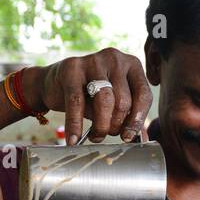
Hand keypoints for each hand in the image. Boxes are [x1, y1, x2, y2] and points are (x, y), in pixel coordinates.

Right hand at [25, 49, 152, 144]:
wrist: (55, 83)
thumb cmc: (89, 95)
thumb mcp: (112, 103)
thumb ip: (127, 118)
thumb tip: (142, 140)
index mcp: (132, 65)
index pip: (143, 95)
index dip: (137, 120)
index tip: (128, 137)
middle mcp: (115, 59)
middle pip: (123, 100)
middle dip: (115, 125)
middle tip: (105, 135)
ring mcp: (93, 60)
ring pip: (104, 101)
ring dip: (100, 126)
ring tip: (95, 137)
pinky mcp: (72, 68)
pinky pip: (77, 102)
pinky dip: (75, 125)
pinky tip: (73, 140)